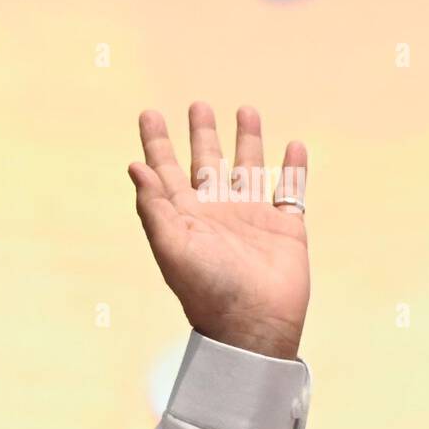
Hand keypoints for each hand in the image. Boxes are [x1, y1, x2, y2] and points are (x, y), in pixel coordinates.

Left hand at [128, 103, 308, 359]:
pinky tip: (293, 146)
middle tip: (196, 105)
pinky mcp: (285, 227)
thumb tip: (134, 167)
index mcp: (184, 215)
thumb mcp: (172, 247)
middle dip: (201, 134)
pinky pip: (290, 190)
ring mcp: (251, 217)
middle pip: (206, 162)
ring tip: (245, 109)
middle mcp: (215, 212)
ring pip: (248, 168)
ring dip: (247, 140)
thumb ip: (154, 207)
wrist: (252, 323)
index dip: (156, 143)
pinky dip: (293, 168)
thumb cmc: (206, 289)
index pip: (165, 170)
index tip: (148, 113)